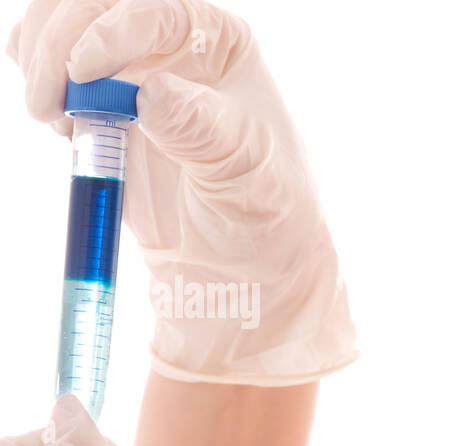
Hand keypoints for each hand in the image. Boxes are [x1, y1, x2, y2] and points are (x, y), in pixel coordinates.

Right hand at [7, 0, 356, 384]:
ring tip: (49, 114)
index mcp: (220, 42)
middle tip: (47, 103)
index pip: (155, 9)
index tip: (82, 74)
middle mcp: (174, 43)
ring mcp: (132, 67)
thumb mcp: (245, 173)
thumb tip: (150, 92)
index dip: (108, 30)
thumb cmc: (262, 210)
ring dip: (39, 57)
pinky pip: (50, 65)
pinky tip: (57, 123)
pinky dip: (39, 81)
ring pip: (61, 23)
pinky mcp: (101, 100)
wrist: (240, 260)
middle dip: (58, 42)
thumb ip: (201, 130)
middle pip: (95, 4)